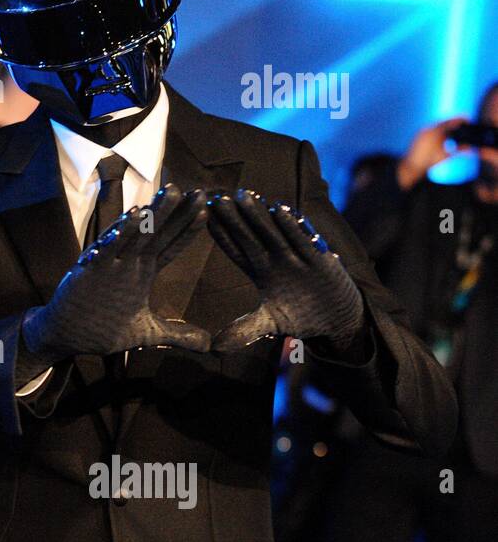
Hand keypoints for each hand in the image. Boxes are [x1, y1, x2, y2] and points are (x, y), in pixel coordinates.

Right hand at [21, 183, 211, 360]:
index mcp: (143, 273)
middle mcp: (130, 264)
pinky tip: (134, 215)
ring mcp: (112, 264)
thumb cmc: (103, 330)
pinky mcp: (92, 270)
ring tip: (171, 191)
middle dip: (177, 211)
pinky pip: (108, 248)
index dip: (188, 228)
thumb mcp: (147, 334)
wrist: (65, 335)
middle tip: (199, 191)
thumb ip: (178, 334)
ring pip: (136, 234)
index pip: (171, 246)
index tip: (207, 208)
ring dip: (154, 213)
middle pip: (158, 232)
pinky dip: (121, 232)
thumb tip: (210, 345)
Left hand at [207, 189, 363, 352]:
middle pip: (251, 235)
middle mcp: (276, 260)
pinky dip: (291, 226)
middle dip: (234, 217)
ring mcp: (296, 257)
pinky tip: (279, 208)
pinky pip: (302, 240)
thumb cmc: (301, 316)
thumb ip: (245, 330)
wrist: (338, 318)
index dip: (221, 234)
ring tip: (242, 194)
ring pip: (273, 232)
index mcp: (261, 271)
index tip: (202, 217)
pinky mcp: (319, 259)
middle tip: (216, 197)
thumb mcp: (270, 324)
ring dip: (259, 214)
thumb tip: (215, 347)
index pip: (236, 249)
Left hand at [397, 116, 466, 189]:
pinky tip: (443, 134)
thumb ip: (459, 150)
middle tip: (463, 122)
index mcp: (436, 132)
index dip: (460, 120)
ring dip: (445, 126)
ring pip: (437, 126)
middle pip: (444, 123)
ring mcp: (422, 132)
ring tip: (455, 128)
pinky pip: (430, 130)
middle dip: (453, 122)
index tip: (467, 118)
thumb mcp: (445, 155)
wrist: (411, 166)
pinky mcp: (419, 136)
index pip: (450, 122)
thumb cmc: (428, 162)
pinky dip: (438, 130)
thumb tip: (471, 149)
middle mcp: (428, 129)